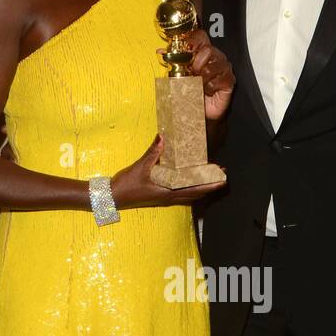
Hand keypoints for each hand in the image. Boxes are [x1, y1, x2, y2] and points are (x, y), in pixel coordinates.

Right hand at [111, 134, 225, 208]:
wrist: (112, 197)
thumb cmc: (126, 185)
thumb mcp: (140, 166)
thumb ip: (153, 152)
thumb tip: (163, 138)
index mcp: (168, 191)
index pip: (195, 190)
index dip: (210, 185)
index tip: (222, 179)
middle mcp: (170, 197)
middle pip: (196, 194)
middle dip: (210, 186)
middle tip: (222, 177)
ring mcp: (166, 198)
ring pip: (190, 195)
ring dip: (202, 188)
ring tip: (211, 178)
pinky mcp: (161, 196)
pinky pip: (181, 193)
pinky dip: (191, 188)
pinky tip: (192, 181)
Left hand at [158, 27, 234, 121]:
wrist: (197, 111)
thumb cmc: (190, 91)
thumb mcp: (177, 74)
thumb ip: (172, 61)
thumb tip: (161, 51)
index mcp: (202, 51)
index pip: (200, 36)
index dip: (193, 40)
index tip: (186, 48)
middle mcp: (215, 56)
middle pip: (207, 50)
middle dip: (196, 63)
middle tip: (191, 73)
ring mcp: (223, 68)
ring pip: (211, 66)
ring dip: (201, 78)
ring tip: (197, 85)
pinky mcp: (229, 81)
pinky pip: (217, 81)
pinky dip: (208, 87)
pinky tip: (206, 91)